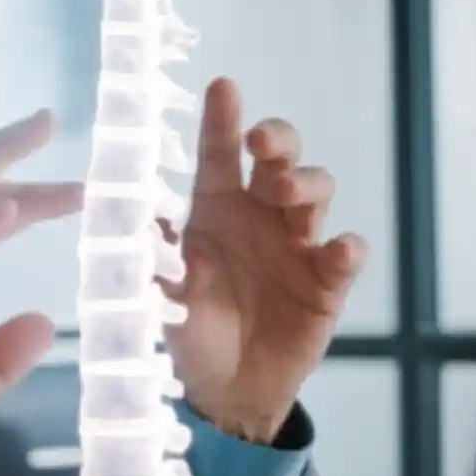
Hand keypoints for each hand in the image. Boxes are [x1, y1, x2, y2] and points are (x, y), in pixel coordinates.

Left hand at [162, 78, 368, 443]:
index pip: (220, 155)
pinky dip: (344, 248)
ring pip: (313, 191)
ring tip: (283, 194)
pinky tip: (334, 250)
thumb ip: (151, 258)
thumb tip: (131, 221)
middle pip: (278, 159)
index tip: (223, 86)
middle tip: (262, 144)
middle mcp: (258, 216)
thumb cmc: (192, 330)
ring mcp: (296, 245)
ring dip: (303, 183)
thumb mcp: (160, 295)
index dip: (222, 120)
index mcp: (214, 210)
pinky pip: (344, 254)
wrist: (227, 389)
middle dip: (277, 140)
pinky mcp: (326, 282)